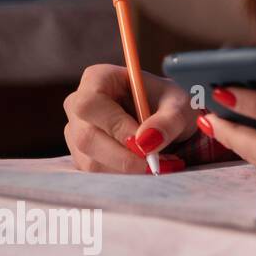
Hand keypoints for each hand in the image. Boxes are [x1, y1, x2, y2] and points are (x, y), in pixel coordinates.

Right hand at [64, 65, 196, 172]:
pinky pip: (94, 173)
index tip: (144, 142)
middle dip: (123, 157)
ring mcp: (76, 131)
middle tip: (154, 165)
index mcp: (98, 78)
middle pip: (86, 137)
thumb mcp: (180, 105)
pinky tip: (144, 168)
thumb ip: (169, 120)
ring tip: (158, 164)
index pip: (90, 104)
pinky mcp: (80, 155)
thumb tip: (146, 141)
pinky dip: (122, 177)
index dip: (115, 126)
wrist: (165, 120)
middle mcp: (78, 104)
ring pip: (89, 160)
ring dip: (126, 170)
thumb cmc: (169, 104)